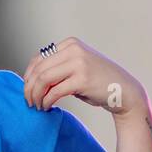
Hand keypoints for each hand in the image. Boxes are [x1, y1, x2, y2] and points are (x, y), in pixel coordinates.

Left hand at [21, 37, 147, 116]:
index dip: (28, 75)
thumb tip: (32, 80)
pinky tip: (46, 107)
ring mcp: (78, 63)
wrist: (125, 91)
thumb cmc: (99, 83)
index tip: (27, 90)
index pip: (39, 58)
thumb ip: (58, 69)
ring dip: (36, 95)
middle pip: (39, 68)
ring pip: (44, 78)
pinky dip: (46, 101)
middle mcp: (73, 49)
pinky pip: (55, 91)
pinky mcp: (82, 79)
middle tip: (28, 101)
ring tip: (36, 105)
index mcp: (70, 44)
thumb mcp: (77, 68)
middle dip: (29, 87)